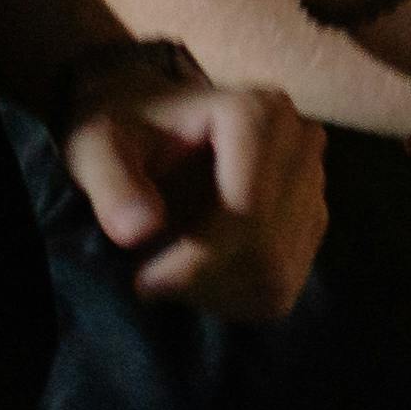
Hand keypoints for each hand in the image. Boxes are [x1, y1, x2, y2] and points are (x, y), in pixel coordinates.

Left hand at [61, 58, 328, 322]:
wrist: (147, 125)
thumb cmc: (121, 133)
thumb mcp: (95, 149)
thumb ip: (112, 185)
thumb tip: (139, 232)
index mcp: (260, 112)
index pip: (247, 211)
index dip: (192, 259)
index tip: (140, 279)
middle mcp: (301, 141)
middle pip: (267, 246)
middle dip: (202, 279)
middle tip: (148, 282)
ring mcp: (314, 180)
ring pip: (278, 272)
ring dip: (216, 291)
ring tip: (168, 273)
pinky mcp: (312, 215)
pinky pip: (285, 283)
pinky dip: (235, 297)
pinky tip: (195, 277)